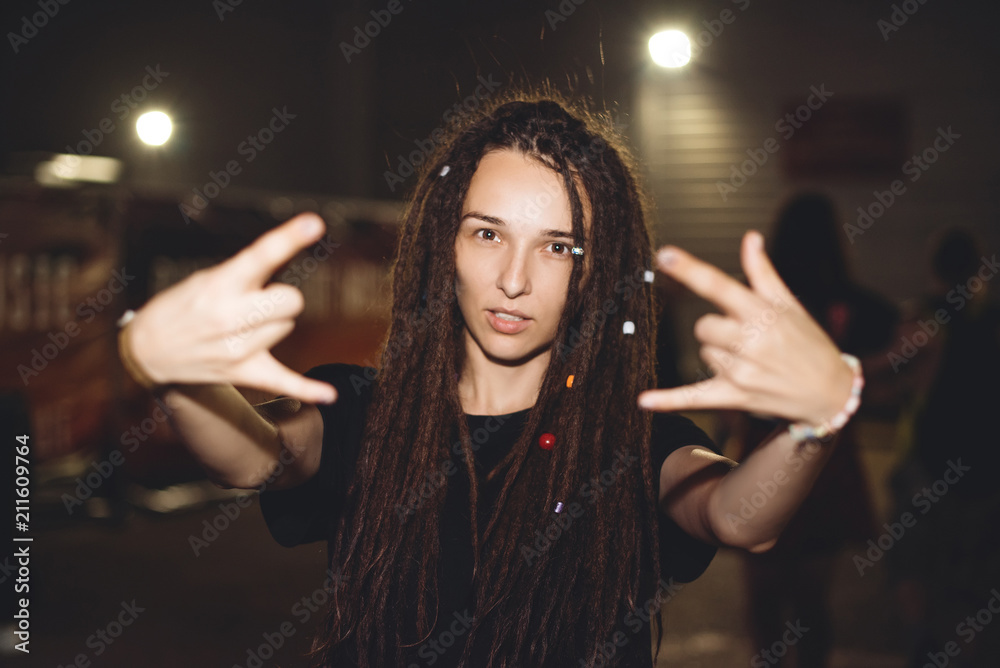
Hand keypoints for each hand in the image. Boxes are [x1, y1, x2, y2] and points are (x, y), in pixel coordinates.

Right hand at [123, 213, 337, 403]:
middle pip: (292, 300)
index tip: (313, 223)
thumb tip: (290, 257)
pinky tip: (329, 396)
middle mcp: (230, 317)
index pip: (261, 256)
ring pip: (288, 326)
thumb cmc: (183, 305)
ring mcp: (238, 348)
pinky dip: (308, 390)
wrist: (147, 350)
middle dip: (281, 297)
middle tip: (257, 300)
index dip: (288, 238)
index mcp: (220, 284)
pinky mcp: (243, 372)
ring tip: (243, 325)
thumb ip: (248, 271)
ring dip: (274, 323)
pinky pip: (284, 382)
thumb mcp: (207, 278)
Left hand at [637, 230, 853, 425]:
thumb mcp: (789, 305)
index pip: (719, 285)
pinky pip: (693, 397)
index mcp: (762, 313)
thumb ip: (762, 272)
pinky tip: (644, 401)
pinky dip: (668, 400)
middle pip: (702, 326)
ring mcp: (741, 371)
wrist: (831, 393)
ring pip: (703, 353)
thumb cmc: (809, 343)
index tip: (665, 255)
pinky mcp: (735, 397)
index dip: (689, 269)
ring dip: (719, 355)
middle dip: (717, 329)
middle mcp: (751, 341)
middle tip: (747, 338)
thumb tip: (750, 238)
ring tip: (752, 361)